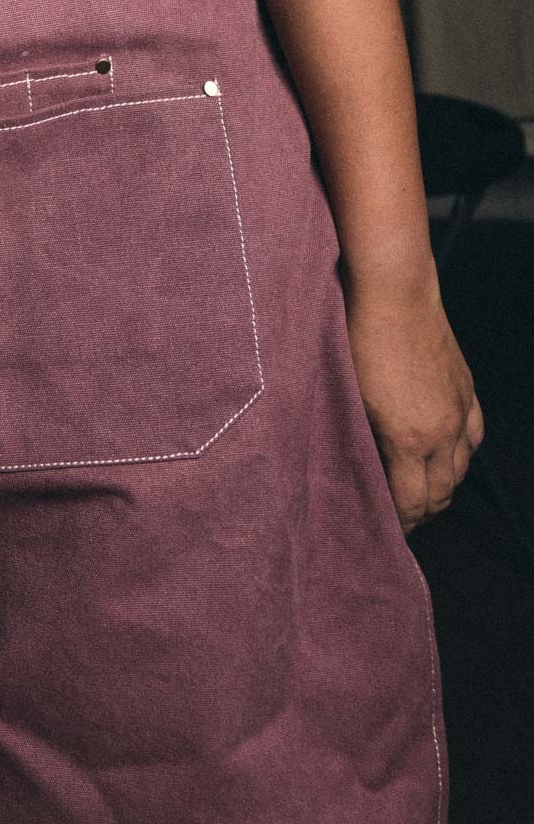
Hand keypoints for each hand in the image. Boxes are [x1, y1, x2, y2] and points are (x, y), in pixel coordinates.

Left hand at [345, 280, 482, 528]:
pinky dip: (461, 453)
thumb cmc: (357, 339)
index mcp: (408, 439)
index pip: (412, 502)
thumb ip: (360, 439)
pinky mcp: (466, 389)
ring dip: (443, 485)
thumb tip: (363, 466)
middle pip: (442, 492)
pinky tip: (448, 454)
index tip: (386, 530)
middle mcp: (442, 431)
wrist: (394, 293)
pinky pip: (474, 436)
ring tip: (422, 492)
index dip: (401, 523)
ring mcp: (458, 409)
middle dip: (422, 511)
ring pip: (462, 468)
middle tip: (402, 518)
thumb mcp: (348, 398)